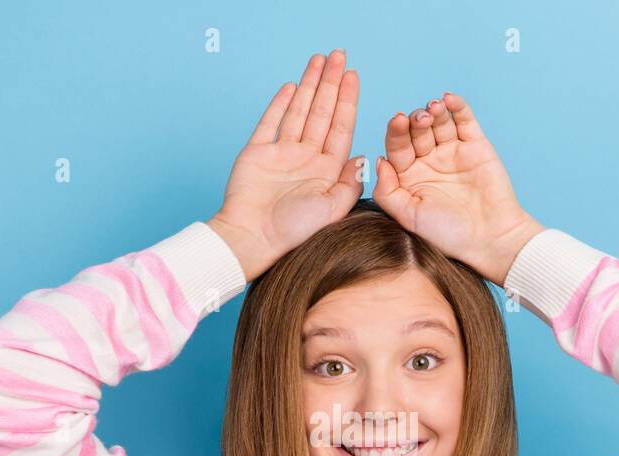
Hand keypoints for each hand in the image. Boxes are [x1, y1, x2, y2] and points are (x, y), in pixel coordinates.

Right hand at [207, 49, 366, 281]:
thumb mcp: (332, 210)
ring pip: (299, 111)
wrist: (254, 238)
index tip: (353, 76)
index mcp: (327, 170)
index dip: (347, 100)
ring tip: (318, 60)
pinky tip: (291, 86)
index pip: (341, 126)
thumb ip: (350, 183)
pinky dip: (280, 104)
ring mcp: (282, 154)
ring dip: (309, 85)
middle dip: (331, 82)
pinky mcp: (257, 153)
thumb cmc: (294, 231)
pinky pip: (270, 122)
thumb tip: (364, 156)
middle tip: (338, 55)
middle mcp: (306, 158)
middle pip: (322, 112)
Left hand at [373, 92, 544, 286]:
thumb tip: (378, 161)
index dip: (396, 132)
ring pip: (439, 123)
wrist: (490, 239)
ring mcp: (452, 152)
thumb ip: (388, 192)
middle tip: (420, 119)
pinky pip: (465, 121)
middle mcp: (428, 161)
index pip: (397, 147)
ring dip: (434, 112)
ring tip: (433, 109)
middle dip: (416, 121)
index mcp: (408, 177)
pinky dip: (458, 107)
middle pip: (417, 131)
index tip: (398, 121)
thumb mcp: (409, 217)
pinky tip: (449, 99)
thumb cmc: (448, 234)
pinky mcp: (476, 146)